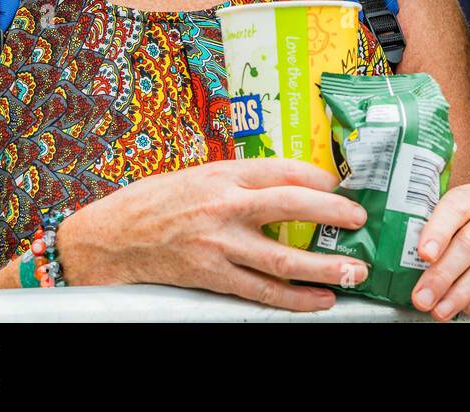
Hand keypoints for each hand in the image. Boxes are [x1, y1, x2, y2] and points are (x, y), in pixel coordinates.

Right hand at [56, 158, 369, 310]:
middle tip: (361, 218)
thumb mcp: (202, 176)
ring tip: (354, 271)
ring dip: (324, 266)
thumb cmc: (158, 203)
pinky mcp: (211, 277)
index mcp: (226, 174)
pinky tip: (319, 301)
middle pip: (294, 204)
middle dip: (334, 211)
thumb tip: (293, 186)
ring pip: (283, 257)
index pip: (286, 169)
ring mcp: (219, 244)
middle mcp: (225, 205)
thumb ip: (244, 180)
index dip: (323, 177)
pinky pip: (261, 292)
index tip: (345, 184)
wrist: (109, 239)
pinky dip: (294, 299)